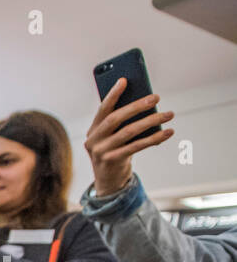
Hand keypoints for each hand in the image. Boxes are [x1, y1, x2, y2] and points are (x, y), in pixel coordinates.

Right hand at [85, 78, 174, 196]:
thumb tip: (145, 104)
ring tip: (169, 114)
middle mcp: (94, 140)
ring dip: (151, 121)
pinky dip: (154, 138)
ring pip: (129, 132)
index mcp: (93, 130)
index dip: (112, 94)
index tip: (124, 80)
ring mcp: (101, 152)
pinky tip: (167, 132)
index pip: (103, 109)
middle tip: (156, 97)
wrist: (108, 180)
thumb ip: (121, 123)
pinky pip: (137, 146)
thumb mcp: (113, 137)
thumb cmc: (115, 151)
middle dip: (137, 106)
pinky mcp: (113, 161)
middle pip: (116, 118)